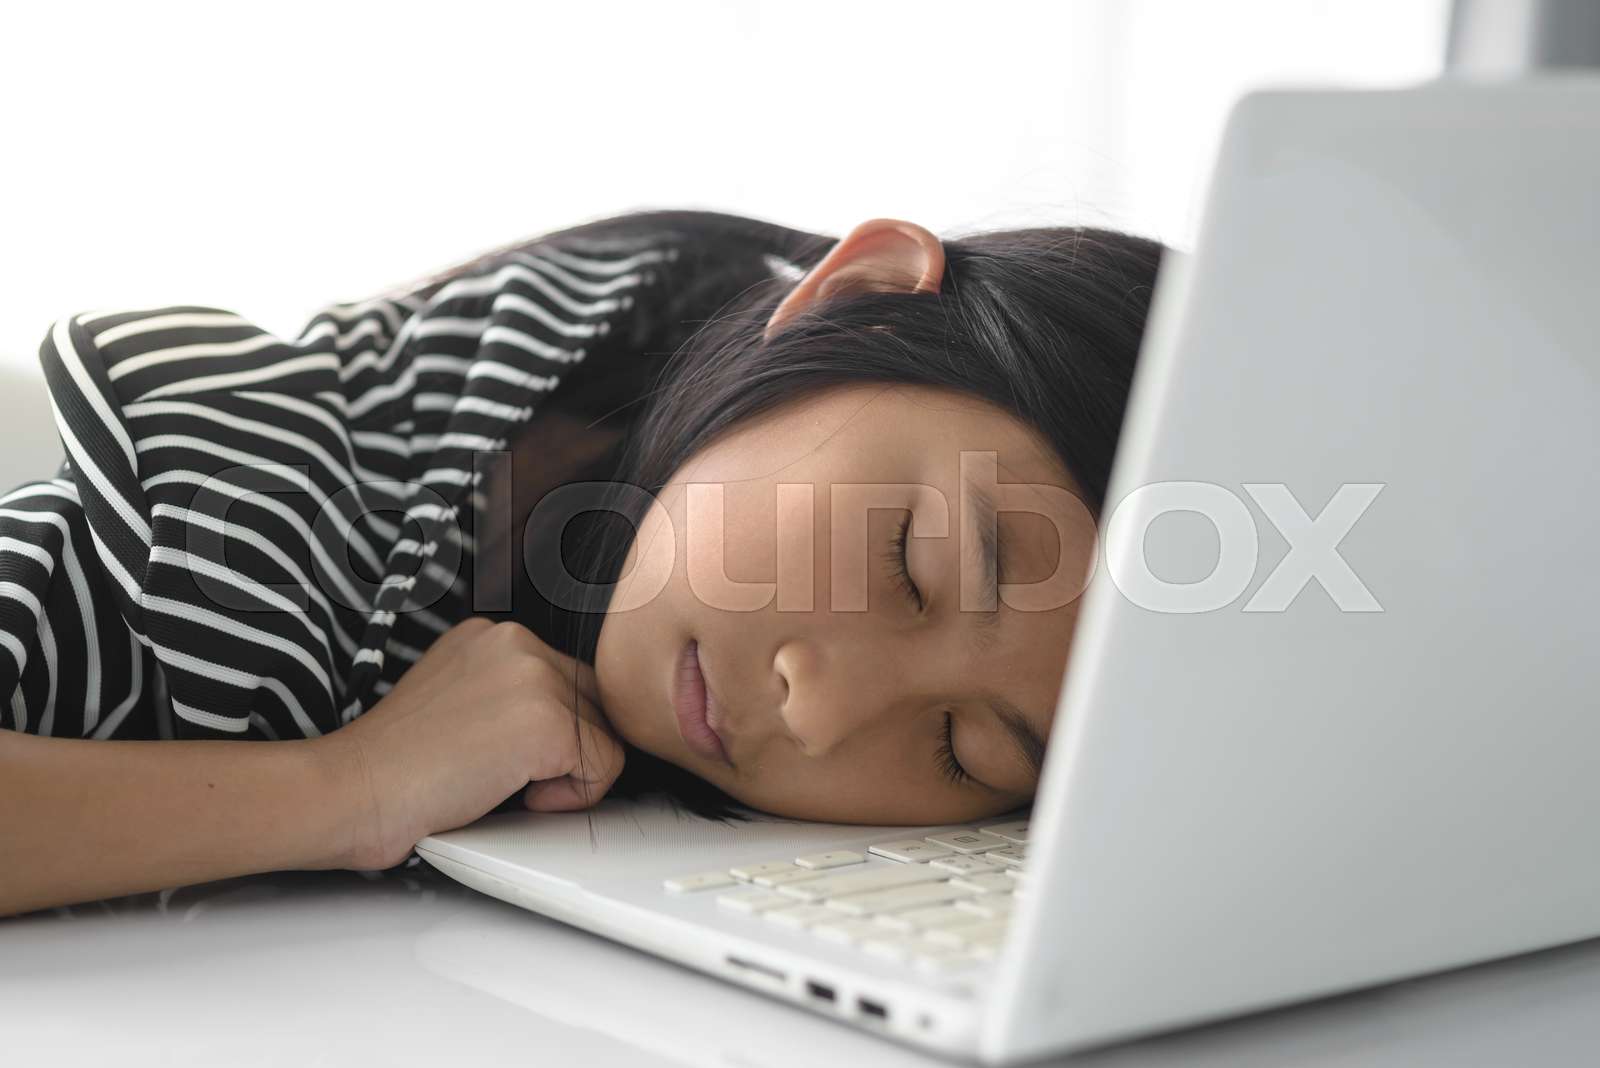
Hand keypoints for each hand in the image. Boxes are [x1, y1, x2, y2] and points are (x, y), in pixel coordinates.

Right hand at [316, 618, 624, 869]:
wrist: (353, 790)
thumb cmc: (395, 766)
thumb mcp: (457, 698)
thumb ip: (510, 693)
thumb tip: (573, 718)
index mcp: (494, 634)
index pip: (571, 681)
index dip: (552, 733)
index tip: (506, 756)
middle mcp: (518, 641)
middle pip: (595, 705)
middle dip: (567, 749)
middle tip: (504, 774)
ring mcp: (534, 677)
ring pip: (605, 736)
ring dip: (566, 774)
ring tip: (502, 781)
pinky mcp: (546, 722)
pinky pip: (605, 768)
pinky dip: (571, 797)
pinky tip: (514, 794)